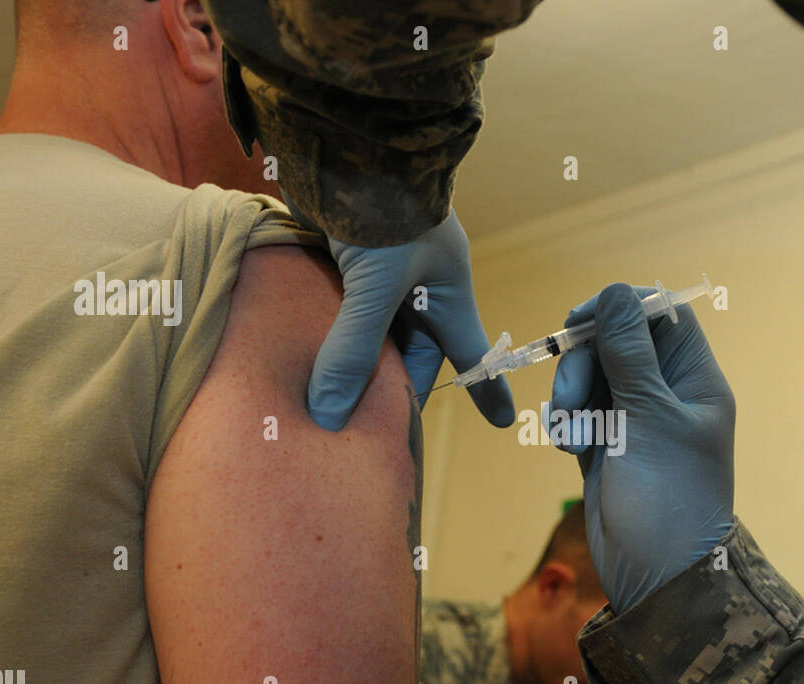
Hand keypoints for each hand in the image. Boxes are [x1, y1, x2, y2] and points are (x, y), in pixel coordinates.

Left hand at [298, 204, 514, 430]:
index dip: (487, 390)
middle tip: (370, 425)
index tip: (500, 421)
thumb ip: (352, 350)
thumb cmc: (384, 211)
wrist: (348, 137)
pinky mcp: (343, 255)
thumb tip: (328, 414)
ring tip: (330, 398)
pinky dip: (325, 330)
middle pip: (411, 350)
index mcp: (448, 291)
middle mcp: (420, 284)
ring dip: (351, 358)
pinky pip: (339, 306)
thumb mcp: (375, 287)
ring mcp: (381, 269)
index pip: (474, 353)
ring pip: (372, 329)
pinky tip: (303, 354)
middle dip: (393, 385)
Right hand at [549, 283, 734, 612]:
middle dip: (585, 364)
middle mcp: (668, 396)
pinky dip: (568, 425)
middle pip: (617, 344)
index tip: (579, 320)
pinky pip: (580, 414)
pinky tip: (569, 449)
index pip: (662, 317)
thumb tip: (615, 291)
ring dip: (572, 399)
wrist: (655, 576)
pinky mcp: (608, 448)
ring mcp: (636, 423)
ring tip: (571, 437)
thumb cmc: (667, 497)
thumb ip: (629, 352)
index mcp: (696, 382)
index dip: (620, 310)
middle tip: (570, 398)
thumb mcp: (648, 416)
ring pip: (592, 379)